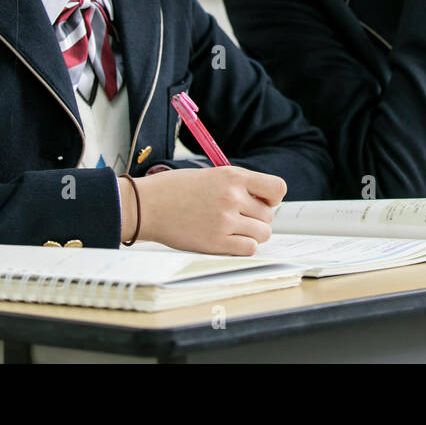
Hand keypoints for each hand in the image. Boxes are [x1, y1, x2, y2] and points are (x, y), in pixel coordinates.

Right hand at [127, 167, 286, 254]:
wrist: (147, 205)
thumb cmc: (176, 189)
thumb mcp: (212, 175)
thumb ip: (239, 186)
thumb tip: (266, 203)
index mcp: (233, 176)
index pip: (277, 188)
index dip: (272, 197)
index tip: (262, 201)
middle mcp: (232, 197)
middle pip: (269, 215)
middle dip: (257, 217)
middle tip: (238, 217)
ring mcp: (225, 221)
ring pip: (262, 234)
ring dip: (252, 234)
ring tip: (232, 229)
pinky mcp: (216, 242)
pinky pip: (249, 248)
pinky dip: (243, 246)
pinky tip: (228, 240)